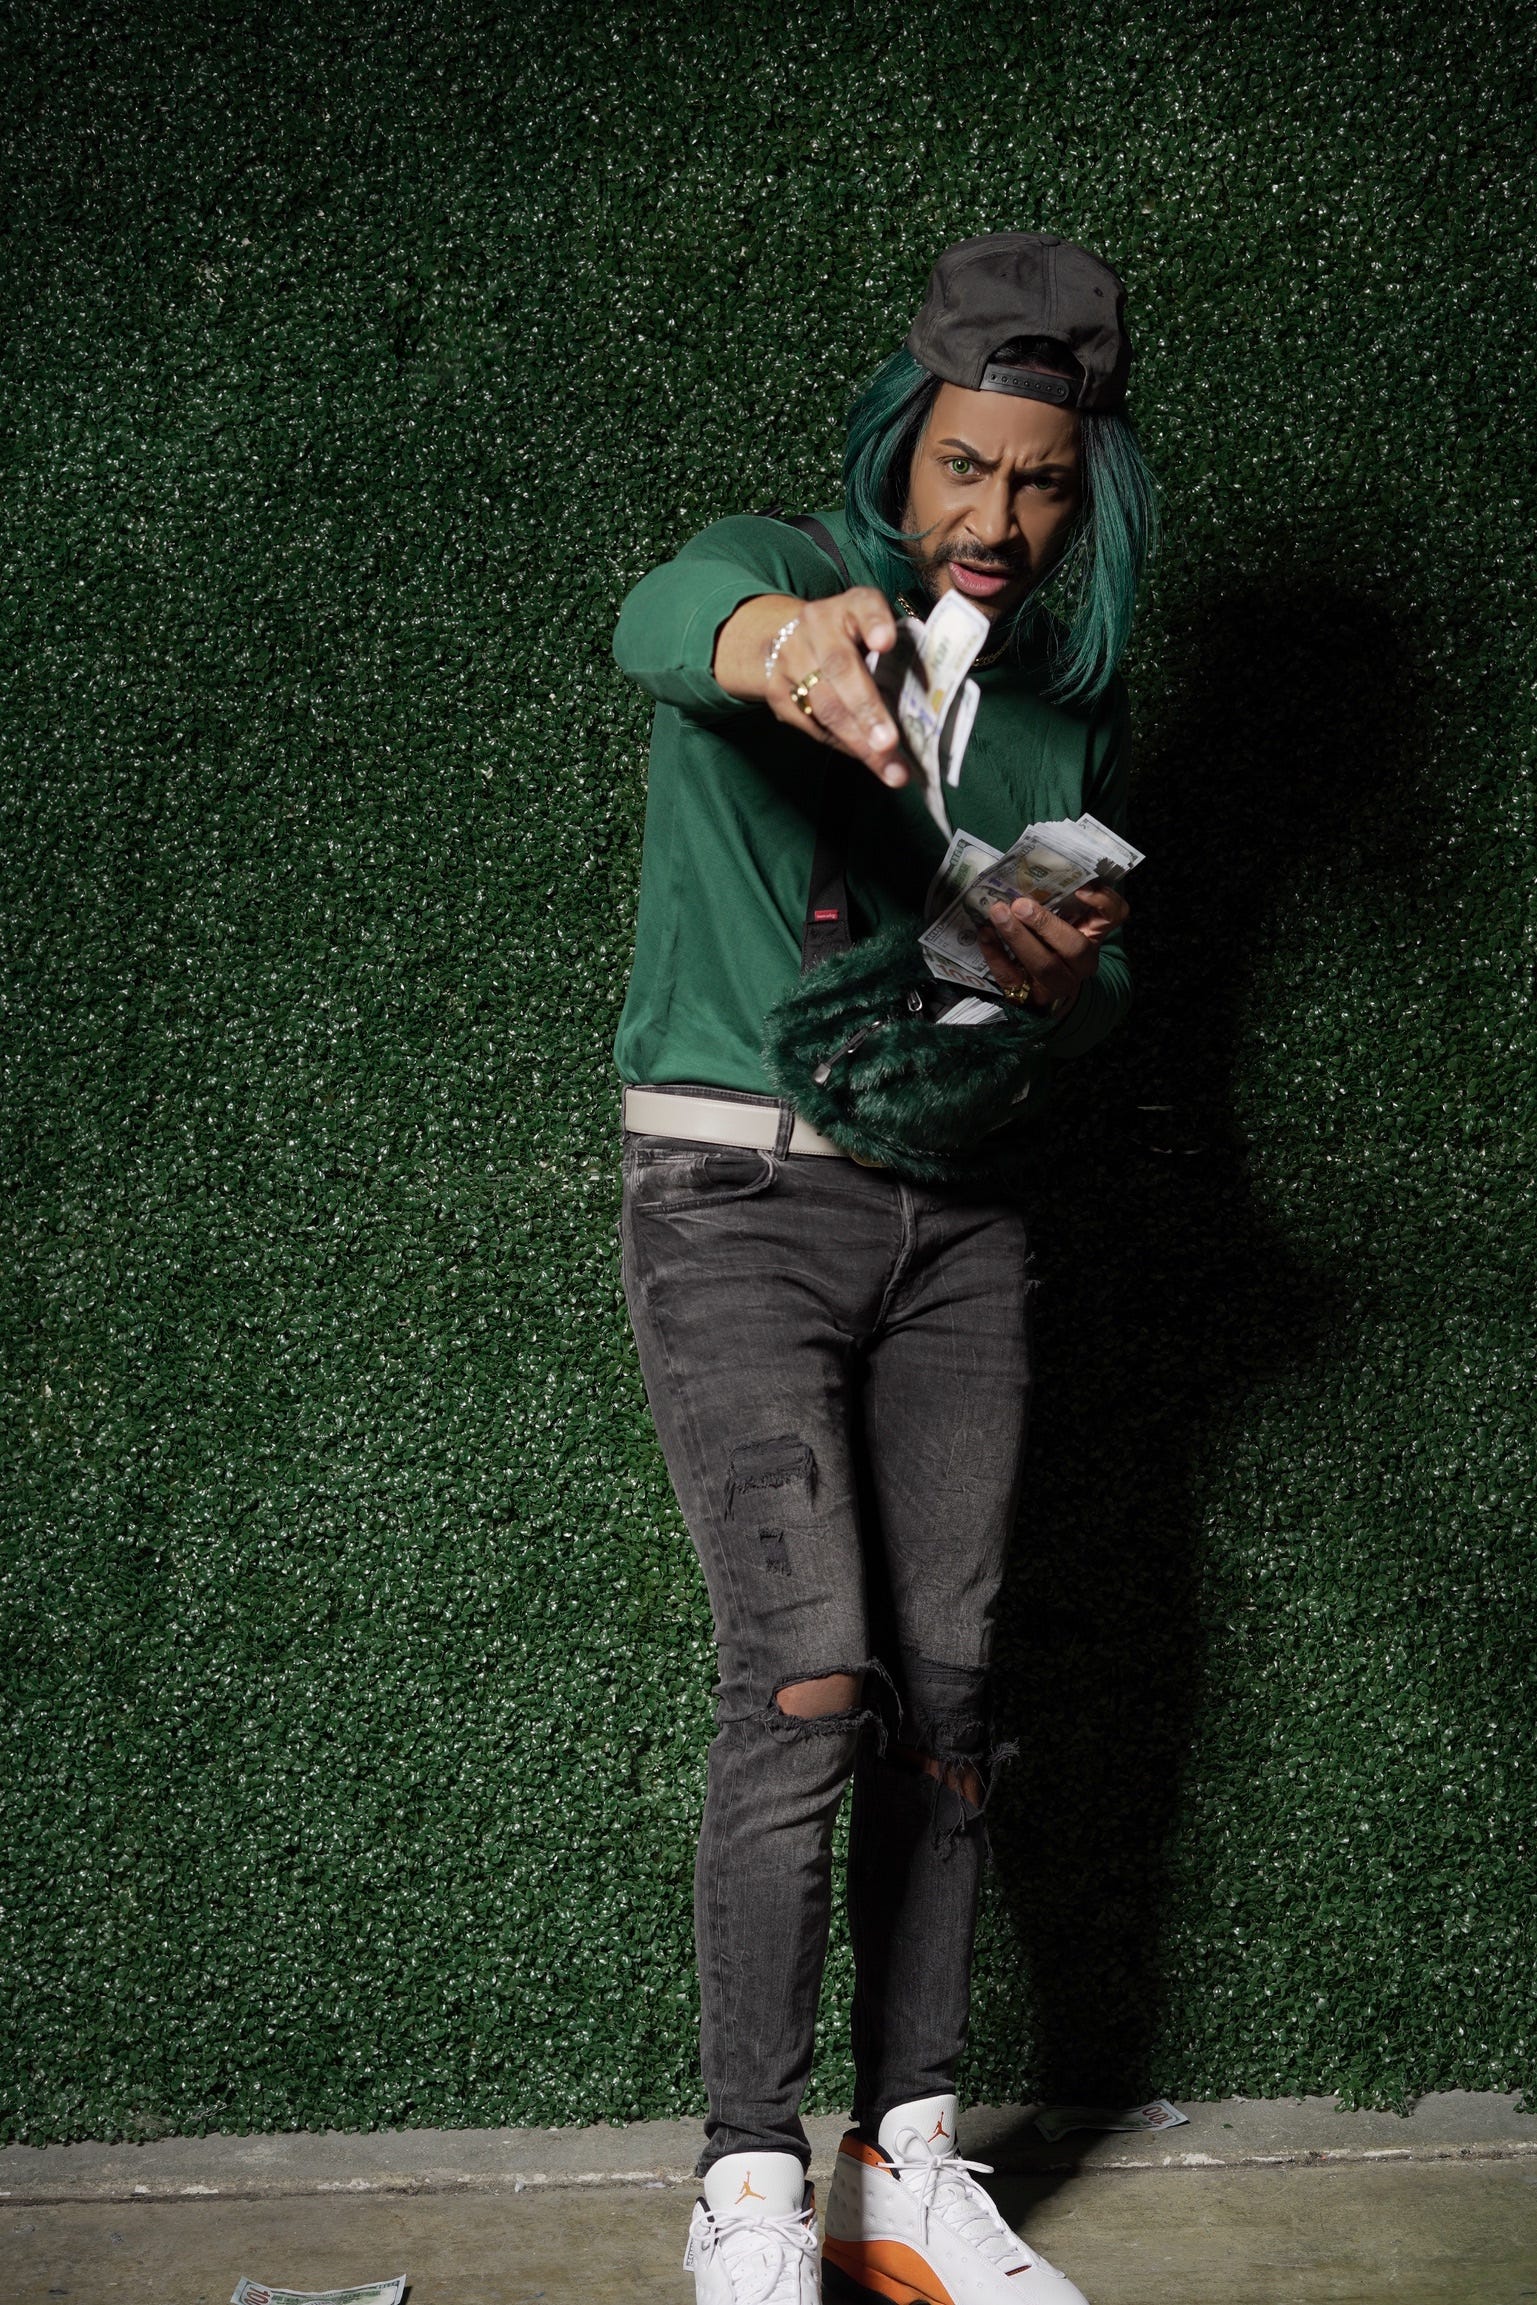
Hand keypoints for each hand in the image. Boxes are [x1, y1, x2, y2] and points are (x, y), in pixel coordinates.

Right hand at [713, 588, 909, 785]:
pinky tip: (869, 761)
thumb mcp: (871, 629)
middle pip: (840, 668)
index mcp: (849, 606)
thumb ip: (896, 651)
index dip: (875, 623)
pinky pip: (813, 725)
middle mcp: (816, 627)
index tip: (886, 642)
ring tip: (891, 770)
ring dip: (860, 742)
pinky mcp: (778, 692)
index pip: (863, 606)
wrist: (783, 638)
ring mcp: (791, 659)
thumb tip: (928, 703)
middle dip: (867, 709)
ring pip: (825, 706)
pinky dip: (845, 746)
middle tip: (890, 743)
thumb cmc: (848, 638)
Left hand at [976, 879, 1129, 1014]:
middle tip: (1020, 904)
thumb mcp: (1065, 918)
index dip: (1101, 902)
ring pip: (1042, 965)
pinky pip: (1012, 977)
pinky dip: (995, 954)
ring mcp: (1057, 983)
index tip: (1080, 889)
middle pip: (1073, 947)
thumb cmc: (1053, 940)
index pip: (1113, 917)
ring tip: (997, 913)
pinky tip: (985, 933)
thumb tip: (1044, 871)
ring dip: (1018, 937)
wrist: (1046, 983)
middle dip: (1045, 924)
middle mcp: (1082, 964)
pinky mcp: (1030, 995)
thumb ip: (1062, 897)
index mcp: (1095, 937)